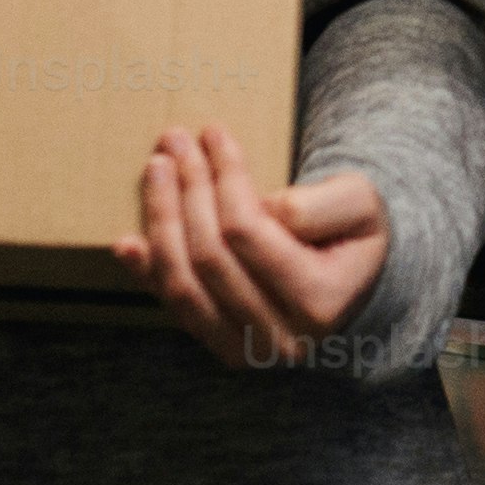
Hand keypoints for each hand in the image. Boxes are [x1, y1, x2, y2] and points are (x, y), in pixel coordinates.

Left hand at [116, 126, 390, 369]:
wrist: (357, 283)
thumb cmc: (355, 235)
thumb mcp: (359, 205)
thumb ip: (317, 205)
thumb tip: (262, 208)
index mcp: (318, 302)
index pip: (248, 233)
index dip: (224, 179)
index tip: (214, 134)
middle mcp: (280, 338)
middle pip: (209, 257)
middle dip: (187, 190)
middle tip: (175, 141)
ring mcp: (247, 351)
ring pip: (183, 286)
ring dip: (161, 222)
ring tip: (156, 169)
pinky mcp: (222, 346)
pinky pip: (175, 309)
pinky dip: (147, 273)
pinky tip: (126, 242)